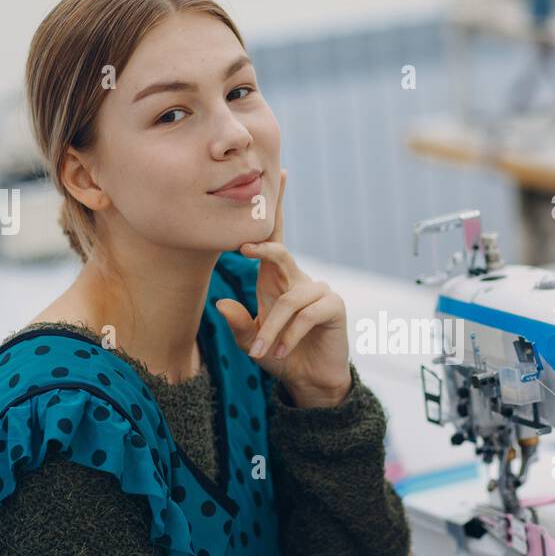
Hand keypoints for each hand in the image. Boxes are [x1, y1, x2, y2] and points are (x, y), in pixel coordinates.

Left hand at [215, 169, 351, 406]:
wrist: (310, 380)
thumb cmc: (281, 355)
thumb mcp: (253, 342)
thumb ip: (239, 325)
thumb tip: (221, 304)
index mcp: (276, 279)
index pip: (274, 239)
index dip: (276, 209)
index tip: (277, 175)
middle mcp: (298, 279)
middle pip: (281, 251)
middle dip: (263, 247)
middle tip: (244, 248)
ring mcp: (318, 291)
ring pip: (289, 300)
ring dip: (272, 329)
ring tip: (262, 353)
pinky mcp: (333, 307)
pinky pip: (305, 315)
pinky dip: (289, 335)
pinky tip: (281, 352)